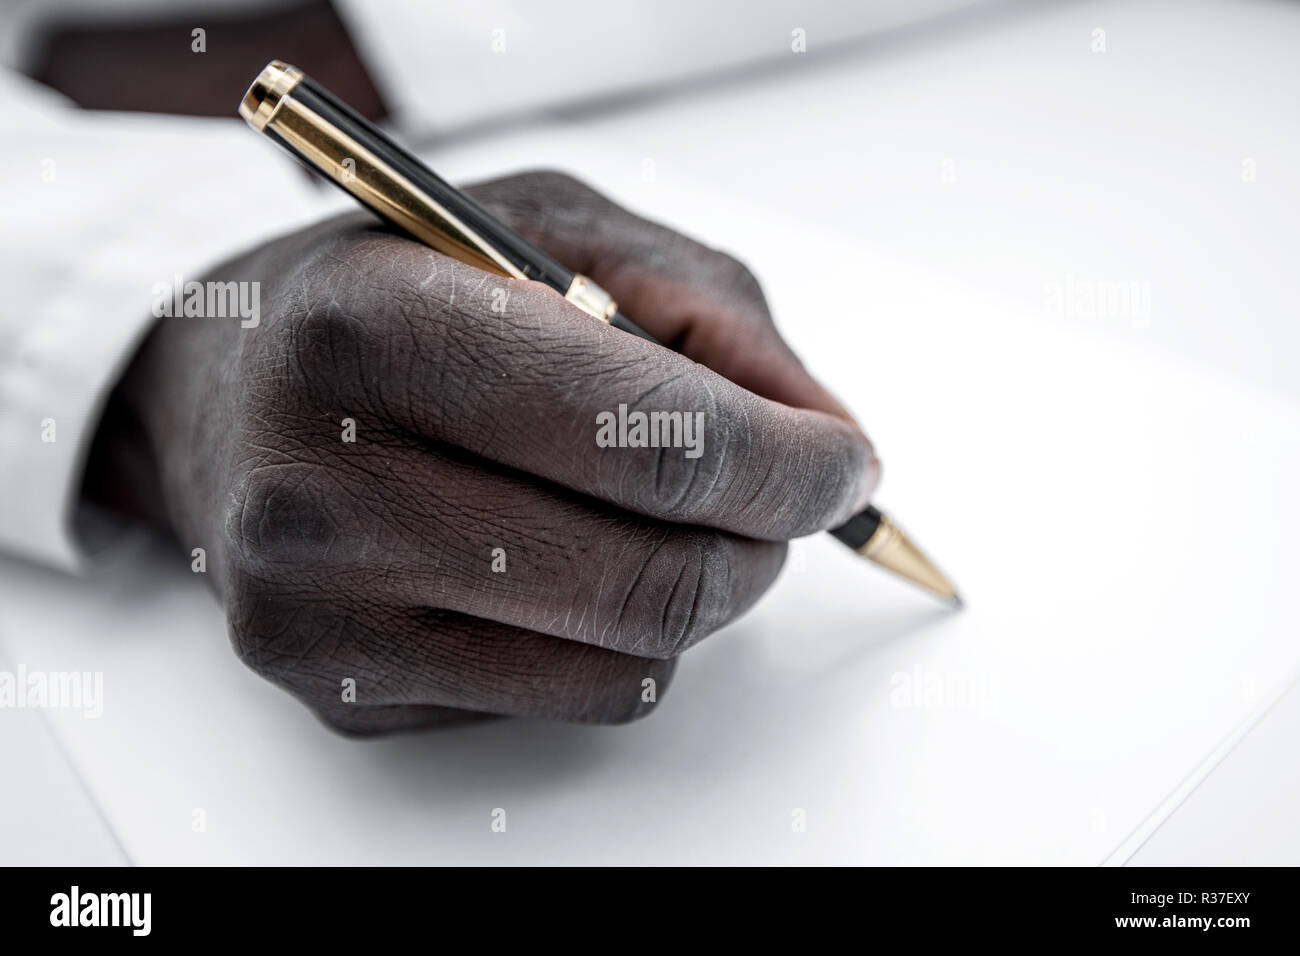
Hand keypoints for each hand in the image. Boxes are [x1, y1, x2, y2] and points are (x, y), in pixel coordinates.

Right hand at [87, 171, 879, 733]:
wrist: (227, 388)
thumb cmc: (398, 292)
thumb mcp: (551, 229)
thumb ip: (708, 312)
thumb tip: (825, 438)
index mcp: (374, 326)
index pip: (647, 440)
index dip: (786, 463)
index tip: (842, 463)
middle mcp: (321, 482)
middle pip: (650, 577)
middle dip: (763, 542)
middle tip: (779, 498)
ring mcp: (322, 610)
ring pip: (628, 661)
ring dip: (699, 593)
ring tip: (662, 517)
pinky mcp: (343, 692)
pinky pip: (572, 702)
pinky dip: (620, 641)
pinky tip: (568, 566)